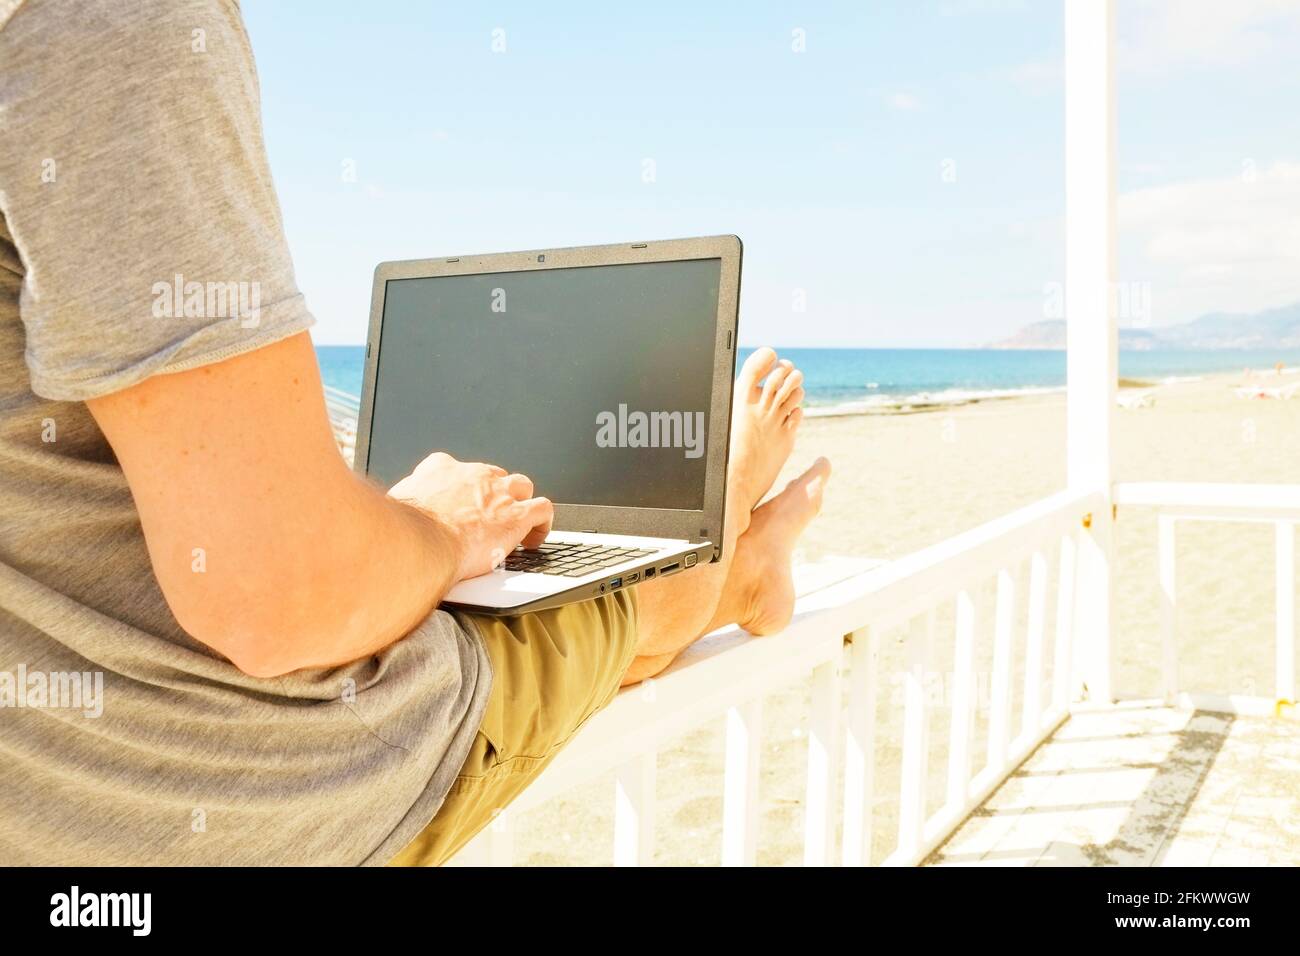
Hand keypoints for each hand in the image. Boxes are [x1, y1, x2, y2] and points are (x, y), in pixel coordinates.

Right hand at [388, 452, 553, 580]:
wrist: (420, 543)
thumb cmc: (401, 532)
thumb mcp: (392, 510)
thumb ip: (399, 510)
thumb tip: (387, 523)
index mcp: (439, 470)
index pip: (453, 468)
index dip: (460, 487)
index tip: (458, 504)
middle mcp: (472, 475)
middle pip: (492, 475)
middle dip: (493, 494)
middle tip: (488, 518)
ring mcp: (497, 492)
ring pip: (521, 486)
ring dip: (521, 503)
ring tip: (517, 525)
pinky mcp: (516, 515)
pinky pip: (542, 509)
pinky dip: (542, 523)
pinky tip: (533, 540)